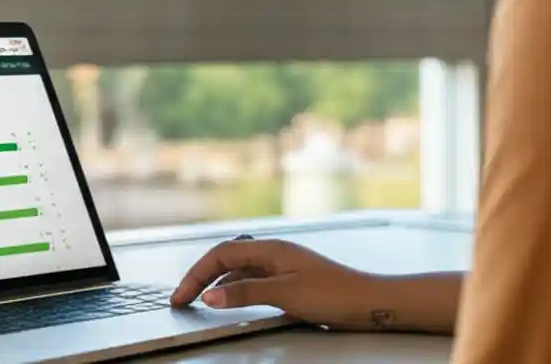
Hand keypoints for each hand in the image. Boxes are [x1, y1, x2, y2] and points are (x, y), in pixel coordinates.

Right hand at [169, 238, 392, 330]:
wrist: (369, 301)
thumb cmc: (334, 293)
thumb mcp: (284, 294)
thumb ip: (245, 293)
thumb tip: (210, 295)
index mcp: (270, 248)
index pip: (221, 253)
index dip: (197, 274)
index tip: (182, 295)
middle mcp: (274, 253)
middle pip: (226, 259)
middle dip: (201, 277)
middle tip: (182, 299)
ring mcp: (282, 266)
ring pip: (238, 270)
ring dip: (216, 284)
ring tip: (200, 302)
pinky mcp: (290, 280)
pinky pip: (252, 280)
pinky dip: (234, 290)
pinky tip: (231, 301)